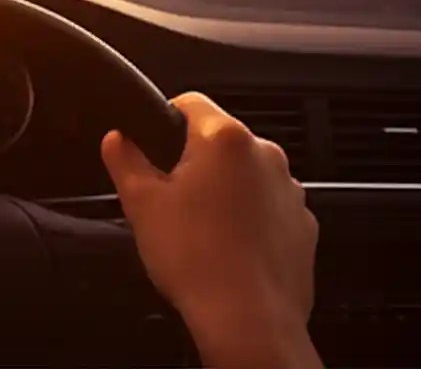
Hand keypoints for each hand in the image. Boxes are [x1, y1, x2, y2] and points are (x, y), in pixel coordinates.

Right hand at [101, 92, 320, 368]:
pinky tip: (228, 247)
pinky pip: (269, 208)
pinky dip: (250, 219)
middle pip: (220, 141)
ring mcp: (289, 190)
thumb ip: (125, 160)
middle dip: (195, 163)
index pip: (191, 102)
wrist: (247, 318)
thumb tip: (116, 139)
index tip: (154, 143)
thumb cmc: (196, 259)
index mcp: (224, 139)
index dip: (166, 119)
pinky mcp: (303, 224)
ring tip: (200, 229)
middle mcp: (265, 155)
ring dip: (225, 191)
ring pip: (246, 175)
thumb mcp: (141, 203)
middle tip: (171, 199)